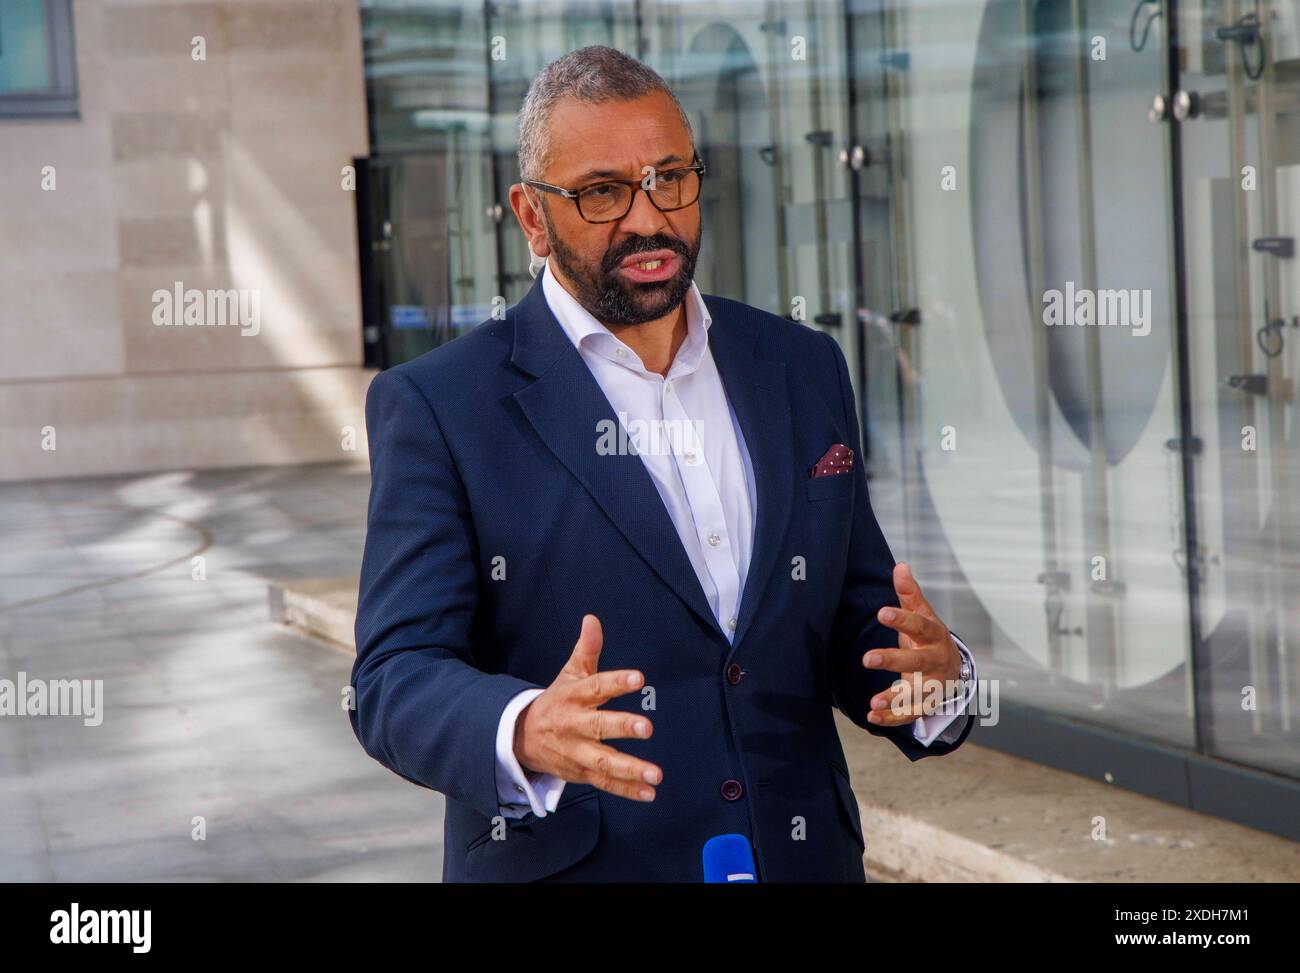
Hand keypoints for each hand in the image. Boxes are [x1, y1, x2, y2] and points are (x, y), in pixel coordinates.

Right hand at [513, 614, 661, 801]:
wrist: (522, 738)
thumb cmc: (557, 701)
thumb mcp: (569, 674)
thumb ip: (586, 649)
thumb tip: (593, 619)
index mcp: (574, 697)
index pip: (596, 687)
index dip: (617, 682)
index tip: (639, 678)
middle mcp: (575, 725)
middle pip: (599, 726)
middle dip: (622, 727)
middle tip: (647, 727)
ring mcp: (578, 752)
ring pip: (603, 762)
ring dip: (630, 769)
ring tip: (656, 774)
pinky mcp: (582, 773)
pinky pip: (605, 783)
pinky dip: (627, 790)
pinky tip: (649, 792)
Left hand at [863, 563, 962, 726]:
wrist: (954, 670)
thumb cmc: (929, 637)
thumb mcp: (923, 615)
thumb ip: (909, 594)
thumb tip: (900, 566)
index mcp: (934, 636)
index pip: (920, 626)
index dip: (902, 619)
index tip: (881, 613)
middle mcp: (936, 661)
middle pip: (917, 662)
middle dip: (893, 661)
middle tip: (866, 658)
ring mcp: (933, 686)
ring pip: (916, 694)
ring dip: (895, 699)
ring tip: (873, 702)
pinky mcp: (926, 705)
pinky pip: (910, 714)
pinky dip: (892, 718)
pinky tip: (872, 716)